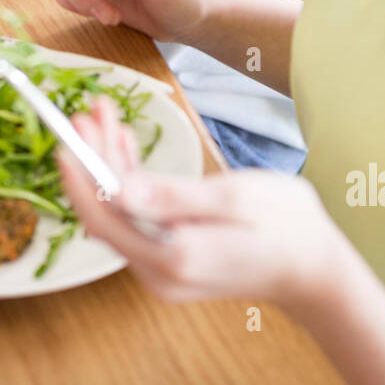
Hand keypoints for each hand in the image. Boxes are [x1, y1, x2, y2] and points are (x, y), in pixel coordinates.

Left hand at [58, 98, 340, 313]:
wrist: (316, 270)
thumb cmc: (286, 226)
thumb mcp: (234, 199)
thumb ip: (174, 196)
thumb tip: (120, 187)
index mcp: (172, 257)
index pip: (105, 216)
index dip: (81, 175)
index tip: (68, 137)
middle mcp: (159, 272)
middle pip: (108, 211)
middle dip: (93, 159)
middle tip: (88, 112)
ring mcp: (164, 270)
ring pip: (121, 211)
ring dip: (110, 164)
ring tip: (104, 117)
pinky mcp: (172, 260)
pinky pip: (138, 218)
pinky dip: (130, 181)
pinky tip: (125, 146)